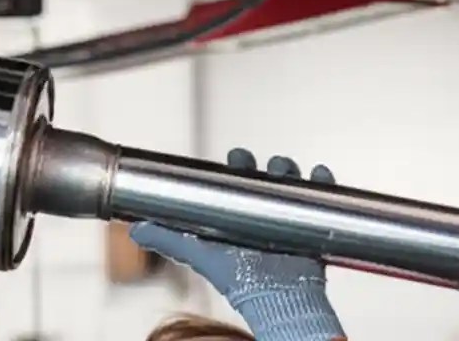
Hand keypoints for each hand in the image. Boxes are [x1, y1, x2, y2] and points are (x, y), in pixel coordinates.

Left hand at [130, 149, 344, 340]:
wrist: (275, 300)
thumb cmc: (237, 279)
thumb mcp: (198, 252)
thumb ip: (167, 238)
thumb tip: (135, 228)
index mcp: (236, 213)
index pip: (237, 179)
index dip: (238, 164)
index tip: (236, 158)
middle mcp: (262, 212)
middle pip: (267, 176)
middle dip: (268, 165)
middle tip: (265, 165)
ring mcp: (287, 218)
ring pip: (292, 182)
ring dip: (292, 171)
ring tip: (288, 171)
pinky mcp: (310, 227)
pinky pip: (320, 198)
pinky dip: (323, 182)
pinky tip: (320, 176)